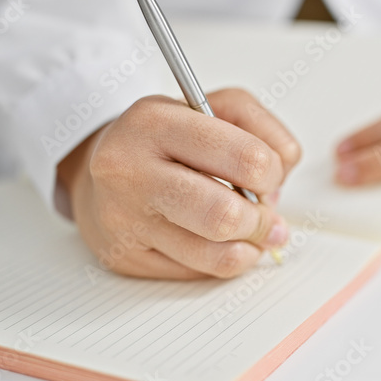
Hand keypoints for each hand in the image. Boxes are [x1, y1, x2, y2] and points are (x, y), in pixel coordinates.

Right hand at [57, 89, 300, 278]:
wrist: (99, 173)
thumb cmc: (166, 141)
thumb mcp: (214, 107)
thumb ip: (261, 128)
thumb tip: (281, 176)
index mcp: (155, 121)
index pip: (245, 158)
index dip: (271, 174)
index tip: (268, 176)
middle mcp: (129, 169)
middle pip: (226, 215)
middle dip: (262, 221)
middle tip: (266, 216)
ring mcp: (123, 218)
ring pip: (216, 254)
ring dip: (250, 247)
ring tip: (253, 234)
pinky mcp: (125, 257)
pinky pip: (197, 272)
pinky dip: (223, 261)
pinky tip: (221, 243)